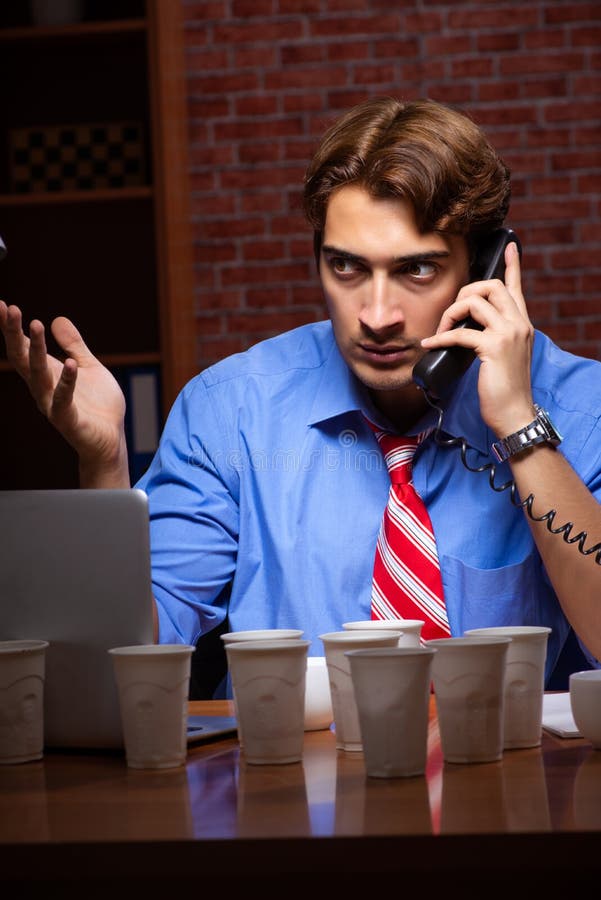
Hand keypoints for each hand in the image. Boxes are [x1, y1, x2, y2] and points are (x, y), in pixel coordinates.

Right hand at [0, 301, 128, 482]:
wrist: (110, 440)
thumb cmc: (98, 405)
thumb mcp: (88, 367)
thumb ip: (74, 345)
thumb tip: (56, 319)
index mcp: (47, 374)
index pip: (23, 349)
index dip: (12, 329)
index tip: (3, 305)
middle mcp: (43, 388)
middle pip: (23, 358)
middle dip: (15, 334)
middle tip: (11, 309)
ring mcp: (53, 405)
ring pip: (39, 375)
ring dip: (36, 350)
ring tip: (36, 324)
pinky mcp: (68, 420)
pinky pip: (64, 400)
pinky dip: (67, 383)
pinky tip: (71, 364)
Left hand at [420, 242, 535, 436]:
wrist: (514, 414)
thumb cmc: (503, 389)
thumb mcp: (502, 357)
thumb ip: (491, 336)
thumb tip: (464, 328)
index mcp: (522, 324)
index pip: (516, 287)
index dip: (513, 265)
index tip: (510, 247)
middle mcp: (519, 324)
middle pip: (490, 285)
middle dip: (464, 294)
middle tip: (451, 316)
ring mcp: (508, 333)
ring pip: (474, 303)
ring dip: (450, 315)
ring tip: (440, 334)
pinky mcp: (494, 347)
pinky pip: (460, 333)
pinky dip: (440, 338)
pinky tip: (429, 346)